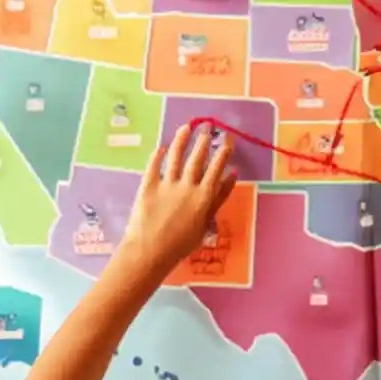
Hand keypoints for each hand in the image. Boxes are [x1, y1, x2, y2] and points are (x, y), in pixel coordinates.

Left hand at [119, 124, 236, 272]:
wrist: (149, 252)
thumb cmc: (181, 245)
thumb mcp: (206, 224)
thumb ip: (219, 199)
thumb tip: (233, 176)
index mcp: (203, 196)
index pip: (216, 168)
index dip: (223, 152)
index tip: (227, 140)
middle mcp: (186, 185)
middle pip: (197, 158)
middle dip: (203, 141)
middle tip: (208, 127)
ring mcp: (166, 184)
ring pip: (175, 156)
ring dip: (181, 140)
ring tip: (186, 127)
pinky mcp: (147, 185)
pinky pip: (153, 166)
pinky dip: (157, 155)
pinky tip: (160, 147)